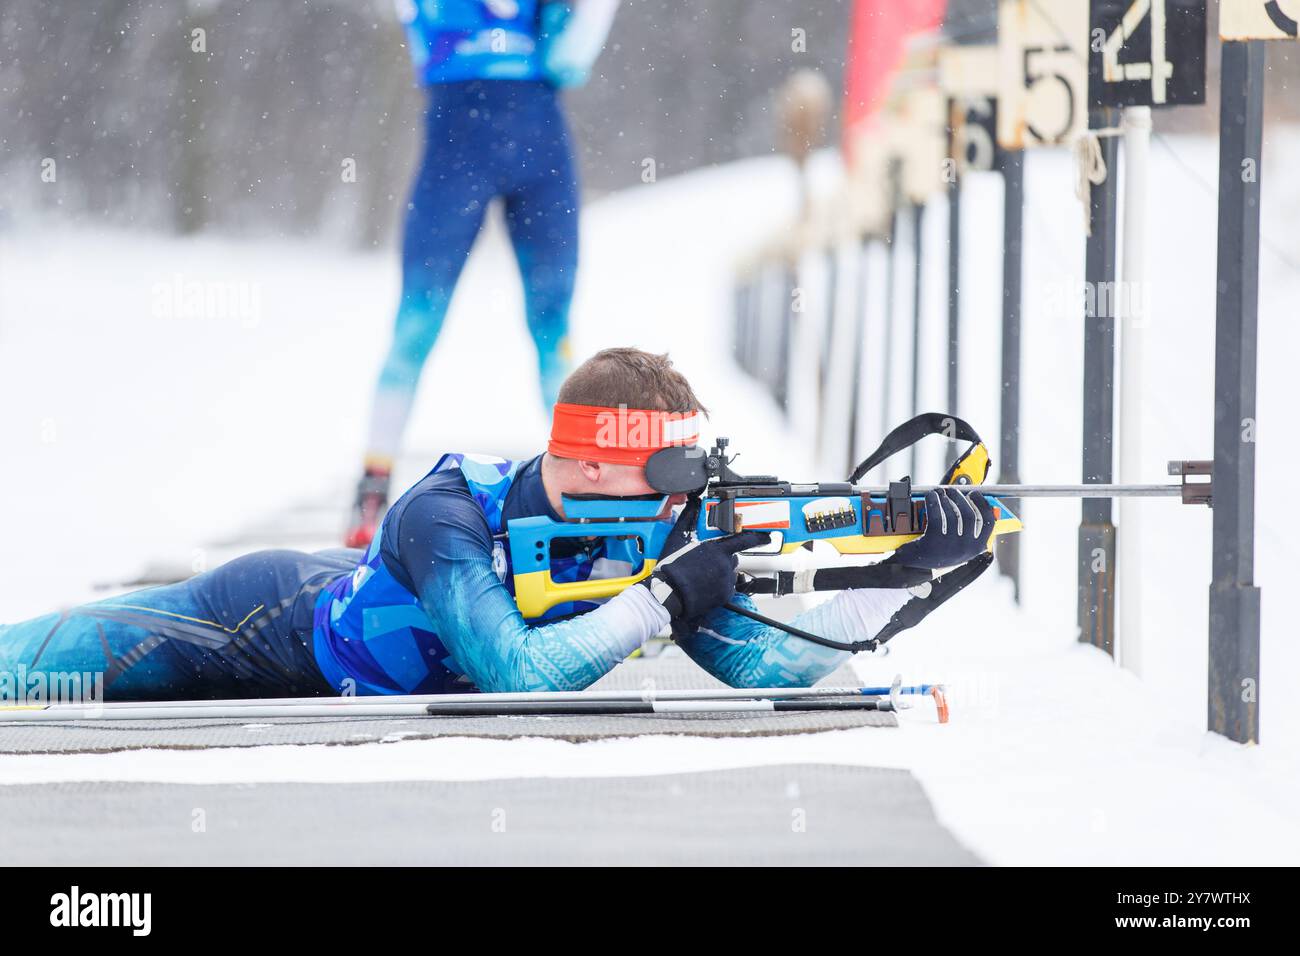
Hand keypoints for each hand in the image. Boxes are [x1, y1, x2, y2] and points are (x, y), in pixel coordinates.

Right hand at [643, 497, 769, 619]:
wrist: (668, 594)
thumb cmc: (672, 567)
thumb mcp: (677, 537)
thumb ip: (689, 518)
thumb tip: (694, 504)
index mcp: (718, 549)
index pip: (746, 540)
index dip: (759, 537)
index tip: (766, 536)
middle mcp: (726, 565)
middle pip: (733, 557)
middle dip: (724, 557)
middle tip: (707, 561)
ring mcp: (726, 581)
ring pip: (730, 572)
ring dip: (721, 571)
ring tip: (703, 574)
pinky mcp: (725, 595)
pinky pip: (727, 587)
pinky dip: (719, 586)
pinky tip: (705, 584)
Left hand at [887, 488, 994, 569]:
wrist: (912, 566)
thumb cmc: (936, 551)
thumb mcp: (957, 545)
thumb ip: (969, 528)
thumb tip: (974, 502)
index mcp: (976, 548)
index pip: (988, 523)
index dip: (982, 504)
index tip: (975, 493)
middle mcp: (966, 549)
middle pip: (970, 515)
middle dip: (960, 498)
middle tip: (951, 491)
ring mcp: (950, 547)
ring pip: (952, 514)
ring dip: (945, 499)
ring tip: (939, 493)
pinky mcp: (934, 542)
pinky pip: (936, 516)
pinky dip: (933, 502)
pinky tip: (930, 497)